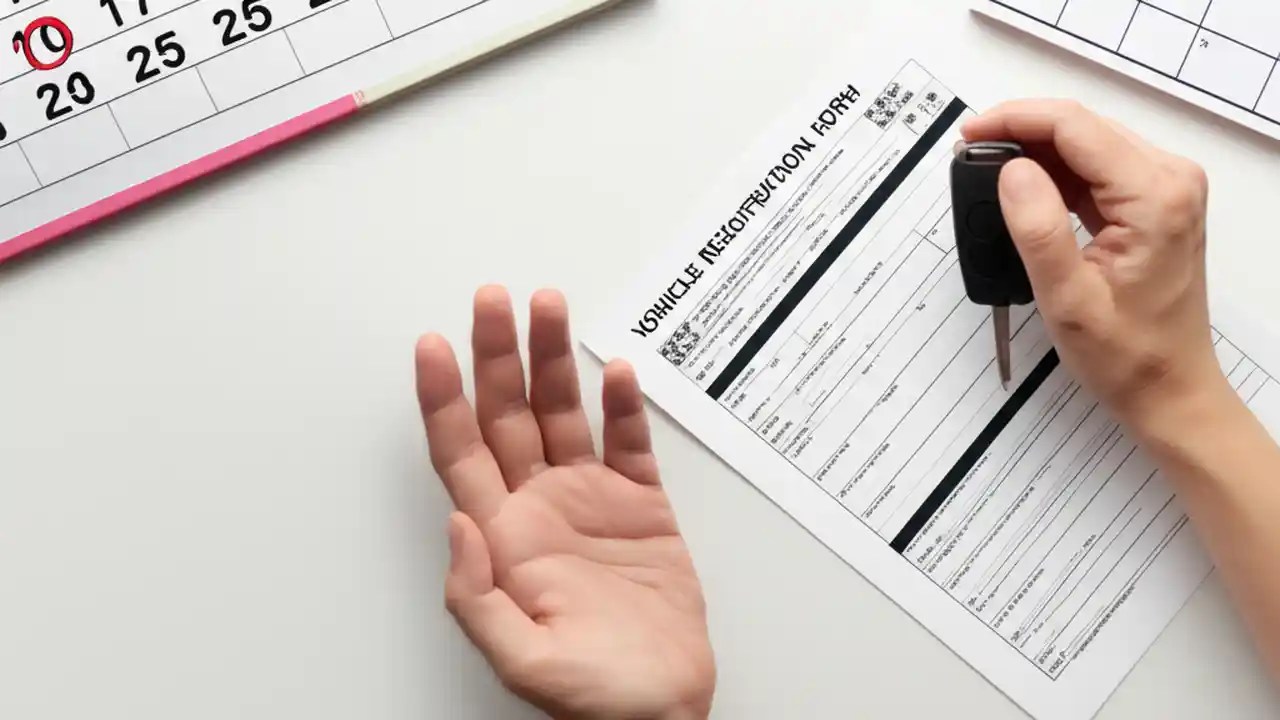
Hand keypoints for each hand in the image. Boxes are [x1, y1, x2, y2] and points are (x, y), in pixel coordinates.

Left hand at [415, 286, 715, 719]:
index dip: (443, 397)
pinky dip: (624, 406)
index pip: (462, 451)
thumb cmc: (596, 700)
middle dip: (498, 354)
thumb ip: (478, 597)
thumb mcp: (523, 662)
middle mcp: (541, 509)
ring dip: (555, 360)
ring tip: (549, 308)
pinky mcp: (642, 508)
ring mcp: (591, 502)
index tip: (434, 346)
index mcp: (506, 539)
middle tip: (494, 300)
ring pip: (565, 414)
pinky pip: (630, 443)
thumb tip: (457, 525)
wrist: (663, 711)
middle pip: (509, 414)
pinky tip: (617, 373)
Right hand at [963, 100, 1233, 431]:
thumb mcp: (1067, 300)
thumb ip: (1038, 230)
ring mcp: (1165, 188)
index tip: (968, 135)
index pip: (1075, 127)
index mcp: (1154, 197)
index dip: (1015, 120)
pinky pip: (1097, 167)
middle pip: (1083, 127)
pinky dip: (1056, 171)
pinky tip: (1024, 188)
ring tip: (987, 172)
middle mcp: (1170, 179)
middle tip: (968, 154)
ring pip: (1087, 143)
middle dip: (1021, 131)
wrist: (1170, 388)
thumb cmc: (1125, 356)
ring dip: (1036, 150)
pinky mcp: (1154, 201)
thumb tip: (1010, 171)